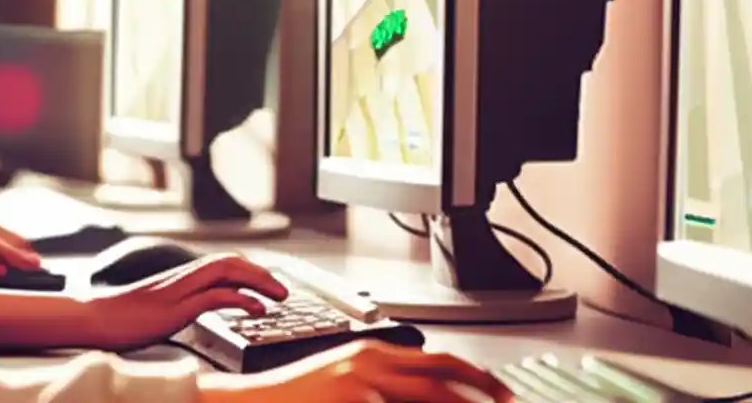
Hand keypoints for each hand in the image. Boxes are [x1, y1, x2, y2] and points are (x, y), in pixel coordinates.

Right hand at [83, 253, 288, 350]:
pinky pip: (213, 296)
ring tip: (277, 296)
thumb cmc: (119, 317)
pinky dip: (239, 299)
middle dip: (260, 273)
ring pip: (225, 271)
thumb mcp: (157, 308)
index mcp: (179, 277)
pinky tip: (254, 309)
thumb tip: (199, 307)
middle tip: (282, 290)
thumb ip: (179, 303)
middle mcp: (181, 277)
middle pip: (229, 262)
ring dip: (257, 281)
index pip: (221, 263)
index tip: (266, 284)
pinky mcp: (174, 307)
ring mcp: (178, 290)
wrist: (92, 319)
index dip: (248, 271)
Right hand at [200, 340, 514, 402]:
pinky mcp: (350, 401)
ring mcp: (361, 386)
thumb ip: (381, 380)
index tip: (500, 392)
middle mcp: (371, 364)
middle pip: (443, 374)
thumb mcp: (343, 378)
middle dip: (483, 390)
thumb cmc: (295, 395)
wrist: (251, 402)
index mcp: (372, 352)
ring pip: (428, 395)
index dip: (476, 376)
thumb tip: (418, 391)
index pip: (437, 360)